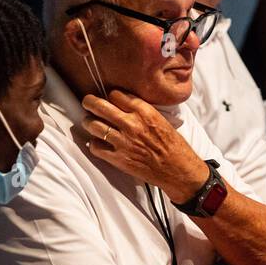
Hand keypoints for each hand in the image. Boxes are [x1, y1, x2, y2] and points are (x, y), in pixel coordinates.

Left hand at [79, 89, 207, 201]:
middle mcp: (131, 124)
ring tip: (90, 123)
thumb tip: (123, 105)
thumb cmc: (173, 145)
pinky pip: (95, 147)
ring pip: (93, 125)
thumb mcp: (161, 120)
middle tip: (87, 102)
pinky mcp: (119, 159)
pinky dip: (94, 144)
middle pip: (99, 105)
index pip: (115, 94)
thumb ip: (141, 111)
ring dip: (89, 123)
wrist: (178, 170)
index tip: (109, 99)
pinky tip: (98, 143)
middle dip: (89, 102)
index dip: (110, 96)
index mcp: (144, 111)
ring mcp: (123, 142)